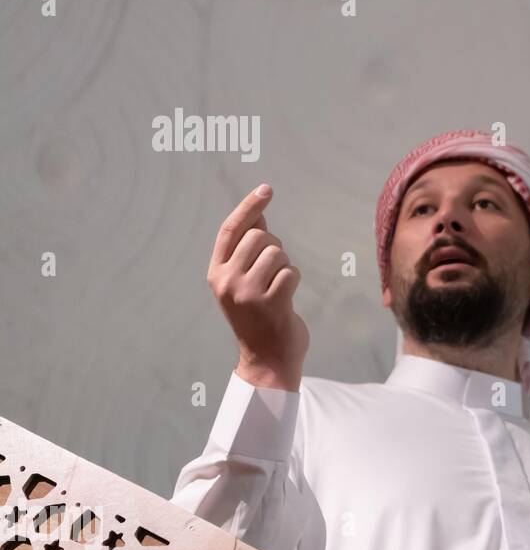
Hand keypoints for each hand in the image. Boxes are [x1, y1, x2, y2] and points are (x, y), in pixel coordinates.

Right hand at [207, 184, 308, 390]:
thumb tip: (259, 214)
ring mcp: (247, 292)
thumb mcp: (245, 282)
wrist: (267, 360)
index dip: (249, 206)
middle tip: (273, 272)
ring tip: (278, 288)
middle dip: (274, 247)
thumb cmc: (260, 317)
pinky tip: (287, 298)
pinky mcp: (270, 303)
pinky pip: (291, 272)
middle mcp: (227, 280)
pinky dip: (294, 280)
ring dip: (285, 266)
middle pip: (259, 236)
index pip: (231, 230)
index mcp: (216, 273)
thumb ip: (249, 250)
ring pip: (277, 253)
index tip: (266, 189)